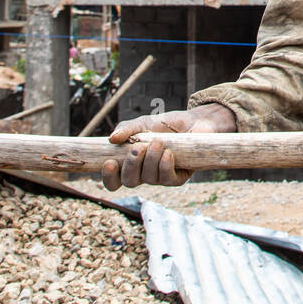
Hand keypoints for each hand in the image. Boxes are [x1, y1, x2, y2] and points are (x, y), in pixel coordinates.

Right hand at [101, 103, 236, 190]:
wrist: (194, 121)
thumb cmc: (166, 125)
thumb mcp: (143, 123)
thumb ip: (126, 129)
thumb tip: (111, 139)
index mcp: (131, 164)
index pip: (114, 180)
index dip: (108, 177)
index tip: (109, 162)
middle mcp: (144, 174)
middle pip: (129, 182)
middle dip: (131, 166)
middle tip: (137, 148)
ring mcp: (160, 177)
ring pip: (148, 179)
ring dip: (151, 160)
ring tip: (158, 142)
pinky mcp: (178, 178)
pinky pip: (168, 179)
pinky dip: (165, 166)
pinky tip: (168, 153)